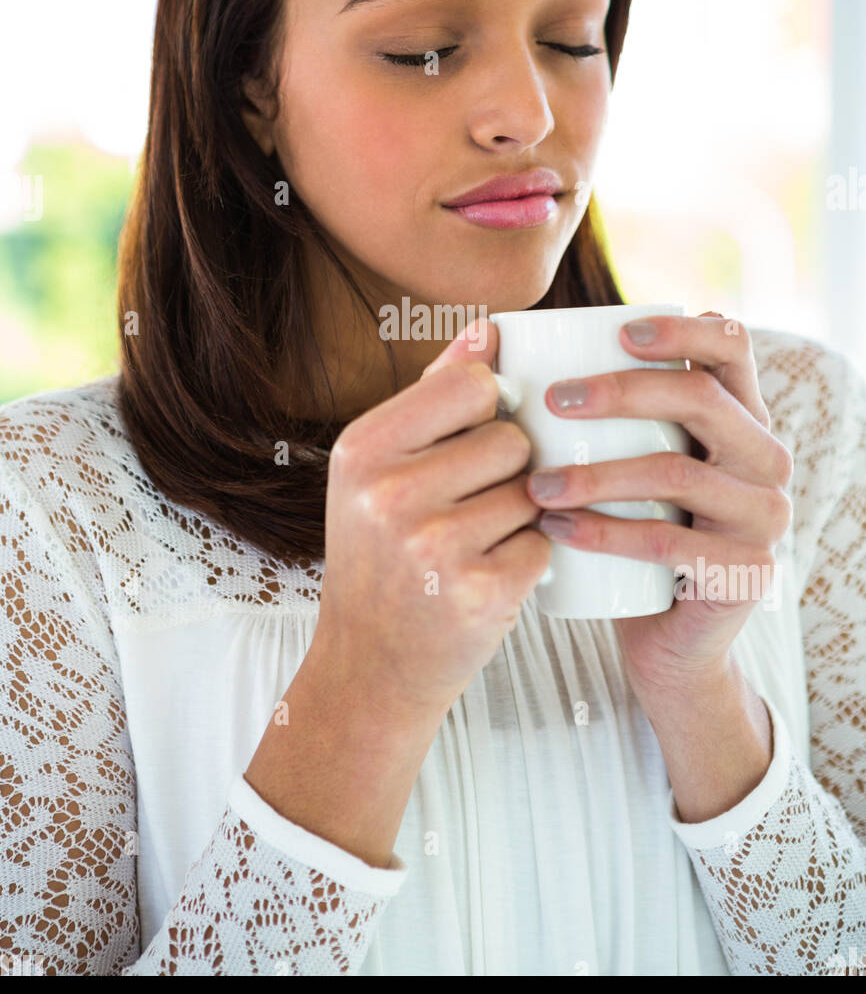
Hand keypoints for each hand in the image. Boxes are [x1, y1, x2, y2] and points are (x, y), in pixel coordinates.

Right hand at [318, 318, 550, 722]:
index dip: (490, 408)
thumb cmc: (381, 555)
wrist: (369, 666)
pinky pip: (544, 542)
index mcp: (362, 449)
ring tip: (479, 541)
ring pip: (534, 489)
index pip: (472, 384)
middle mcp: (390, 493)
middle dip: (508, 468)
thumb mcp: (380, 470)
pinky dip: (531, 558)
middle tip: (470, 507)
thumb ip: (434, 396)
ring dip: (523, 513)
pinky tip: (492, 575)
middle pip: (512, 438)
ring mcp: (435, 546)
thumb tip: (489, 327)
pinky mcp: (480, 593)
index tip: (474, 438)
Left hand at [524, 313, 793, 700]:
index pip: (732, 347)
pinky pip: (668, 542)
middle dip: (621, 391)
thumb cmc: (630, 535)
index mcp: (742, 418)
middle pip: (701, 399)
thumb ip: (596, 410)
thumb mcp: (625, 465)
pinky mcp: (745, 572)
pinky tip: (556, 528)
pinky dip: (604, 533)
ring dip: (596, 473)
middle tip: (552, 399)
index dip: (682, 330)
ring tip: (536, 483)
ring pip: (676, 472)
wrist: (667, 642)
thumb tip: (492, 339)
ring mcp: (763, 517)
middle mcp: (766, 459)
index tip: (620, 331)